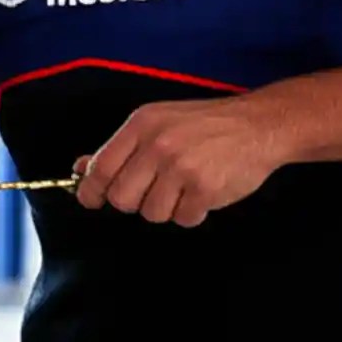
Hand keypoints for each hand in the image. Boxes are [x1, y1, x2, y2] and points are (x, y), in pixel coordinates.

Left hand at [73, 97, 286, 226]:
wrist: (260, 124)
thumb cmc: (205, 125)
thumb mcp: (157, 122)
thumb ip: (120, 148)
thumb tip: (81, 168)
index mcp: (141, 125)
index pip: (100, 168)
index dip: (91, 191)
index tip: (91, 200)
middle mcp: (158, 145)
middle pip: (122, 199)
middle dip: (134, 202)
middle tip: (153, 192)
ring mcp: (182, 167)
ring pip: (152, 213)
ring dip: (166, 209)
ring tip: (183, 188)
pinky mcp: (206, 188)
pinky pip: (183, 219)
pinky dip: (192, 213)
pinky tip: (202, 193)